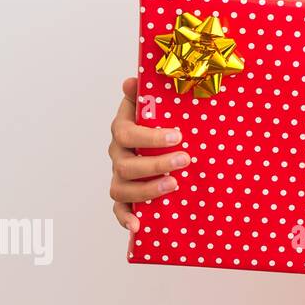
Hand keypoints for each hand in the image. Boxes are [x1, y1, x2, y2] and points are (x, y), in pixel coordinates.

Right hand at [108, 76, 187, 232]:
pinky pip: (119, 210)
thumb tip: (133, 78)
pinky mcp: (125, 196)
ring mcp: (120, 176)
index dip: (150, 136)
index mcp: (123, 129)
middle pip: (127, 163)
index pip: (126, 132)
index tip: (177, 136)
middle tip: (185, 160)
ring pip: (121, 188)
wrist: (164, 141)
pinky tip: (138, 226)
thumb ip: (147, 92)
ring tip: (174, 185)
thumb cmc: (162, 120)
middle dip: (156, 163)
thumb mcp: (157, 104)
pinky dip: (126, 219)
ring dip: (146, 189)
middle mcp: (118, 153)